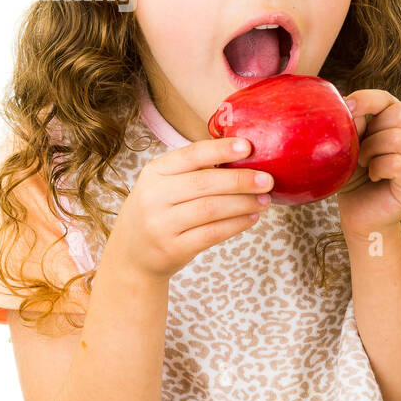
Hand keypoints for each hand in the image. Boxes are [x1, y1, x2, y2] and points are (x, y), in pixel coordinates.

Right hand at [107, 137, 272, 281]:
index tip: (248, 147)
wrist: (132, 254)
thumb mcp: (164, 184)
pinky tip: (251, 217)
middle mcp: (154, 196)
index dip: (220, 150)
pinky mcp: (173, 248)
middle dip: (241, 180)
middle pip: (204, 183)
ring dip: (244, 203)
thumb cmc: (159, 210)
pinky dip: (236, 224)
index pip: (190, 155)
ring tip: (265, 200)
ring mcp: (161, 224)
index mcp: (154, 172)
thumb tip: (244, 156)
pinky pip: (212, 233)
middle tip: (268, 179)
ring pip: (211, 209)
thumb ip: (194, 170)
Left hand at [336, 89, 400, 242]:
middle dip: (372, 131)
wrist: (361, 216)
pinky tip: (373, 176)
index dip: (368, 99)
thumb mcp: (353, 143)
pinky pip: (397, 163)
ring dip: (371, 151)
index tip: (347, 106)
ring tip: (365, 165)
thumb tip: (350, 105)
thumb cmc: (356, 178)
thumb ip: (356, 122)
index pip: (391, 99)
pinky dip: (378, 167)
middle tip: (360, 152)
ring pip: (398, 137)